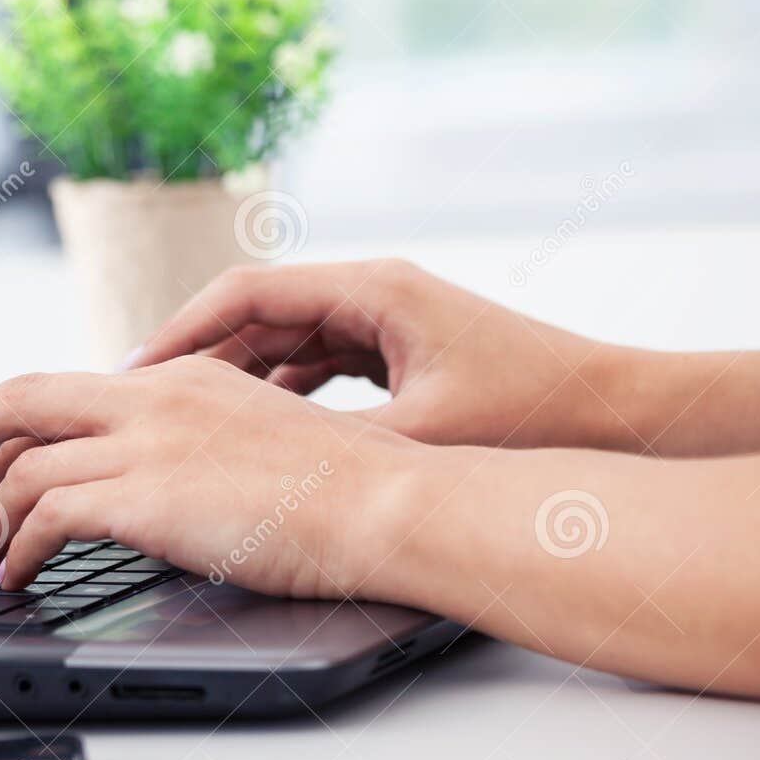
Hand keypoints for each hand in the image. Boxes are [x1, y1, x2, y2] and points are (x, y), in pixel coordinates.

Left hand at [0, 357, 412, 594]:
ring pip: (23, 466)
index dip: (4, 413)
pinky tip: (13, 575)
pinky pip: (46, 514)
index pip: (65, 389)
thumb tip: (158, 491)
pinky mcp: (146, 491)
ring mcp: (146, 439)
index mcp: (180, 381)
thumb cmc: (349, 491)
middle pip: (18, 397)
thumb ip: (198, 452)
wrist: (390, 502)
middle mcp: (152, 396)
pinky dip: (16, 547)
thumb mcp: (262, 448)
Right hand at [129, 260, 637, 449]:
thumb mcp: (420, 437)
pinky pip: (322, 363)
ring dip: (236, 375)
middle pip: (260, 313)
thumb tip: (250, 468)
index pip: (247, 293)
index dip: (181, 331)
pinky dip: (282, 391)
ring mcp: (391, 320)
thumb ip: (332, 445)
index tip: (132, 372)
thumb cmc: (537, 412)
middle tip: (138, 402)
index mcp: (373, 290)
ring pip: (288, 340)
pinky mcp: (406, 351)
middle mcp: (376, 292)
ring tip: (178, 420)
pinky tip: (251, 431)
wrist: (627, 414)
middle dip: (198, 356)